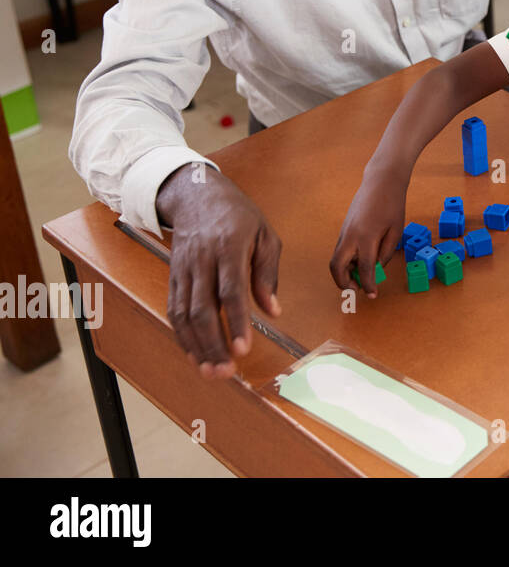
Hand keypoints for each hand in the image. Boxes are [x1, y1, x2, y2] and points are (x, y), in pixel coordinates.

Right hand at [158, 167, 281, 378]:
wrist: (196, 196)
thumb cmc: (238, 216)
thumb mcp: (265, 236)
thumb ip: (268, 274)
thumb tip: (274, 311)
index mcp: (229, 247)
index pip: (230, 291)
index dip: (235, 322)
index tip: (243, 349)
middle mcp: (202, 260)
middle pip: (202, 309)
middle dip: (213, 344)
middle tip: (226, 372)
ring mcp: (183, 269)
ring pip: (184, 314)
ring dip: (196, 347)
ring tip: (211, 372)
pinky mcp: (173, 277)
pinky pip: (174, 310)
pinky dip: (182, 336)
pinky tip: (195, 354)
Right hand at [330, 166, 407, 297]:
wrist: (381, 181)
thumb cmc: (393, 204)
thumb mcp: (396, 231)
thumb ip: (386, 253)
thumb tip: (376, 269)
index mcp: (366, 237)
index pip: (363, 268)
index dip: (368, 285)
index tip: (372, 295)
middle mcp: (350, 235)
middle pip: (336, 267)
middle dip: (343, 283)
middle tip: (357, 289)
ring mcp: (344, 231)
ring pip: (336, 259)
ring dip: (344, 272)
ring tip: (360, 278)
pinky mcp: (344, 228)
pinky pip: (340, 250)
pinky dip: (346, 261)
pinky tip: (359, 263)